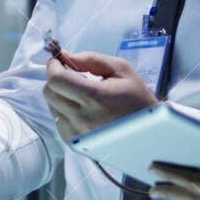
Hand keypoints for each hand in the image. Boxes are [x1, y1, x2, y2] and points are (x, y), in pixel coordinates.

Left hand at [43, 50, 157, 141]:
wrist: (149, 133)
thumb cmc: (138, 99)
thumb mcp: (121, 70)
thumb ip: (91, 59)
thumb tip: (65, 55)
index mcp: (94, 97)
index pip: (56, 79)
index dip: (53, 66)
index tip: (59, 60)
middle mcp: (81, 118)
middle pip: (49, 93)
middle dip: (56, 79)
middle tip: (71, 74)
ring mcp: (77, 133)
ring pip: (52, 107)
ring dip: (60, 96)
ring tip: (80, 94)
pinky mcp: (75, 143)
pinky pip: (58, 122)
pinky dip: (64, 112)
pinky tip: (82, 109)